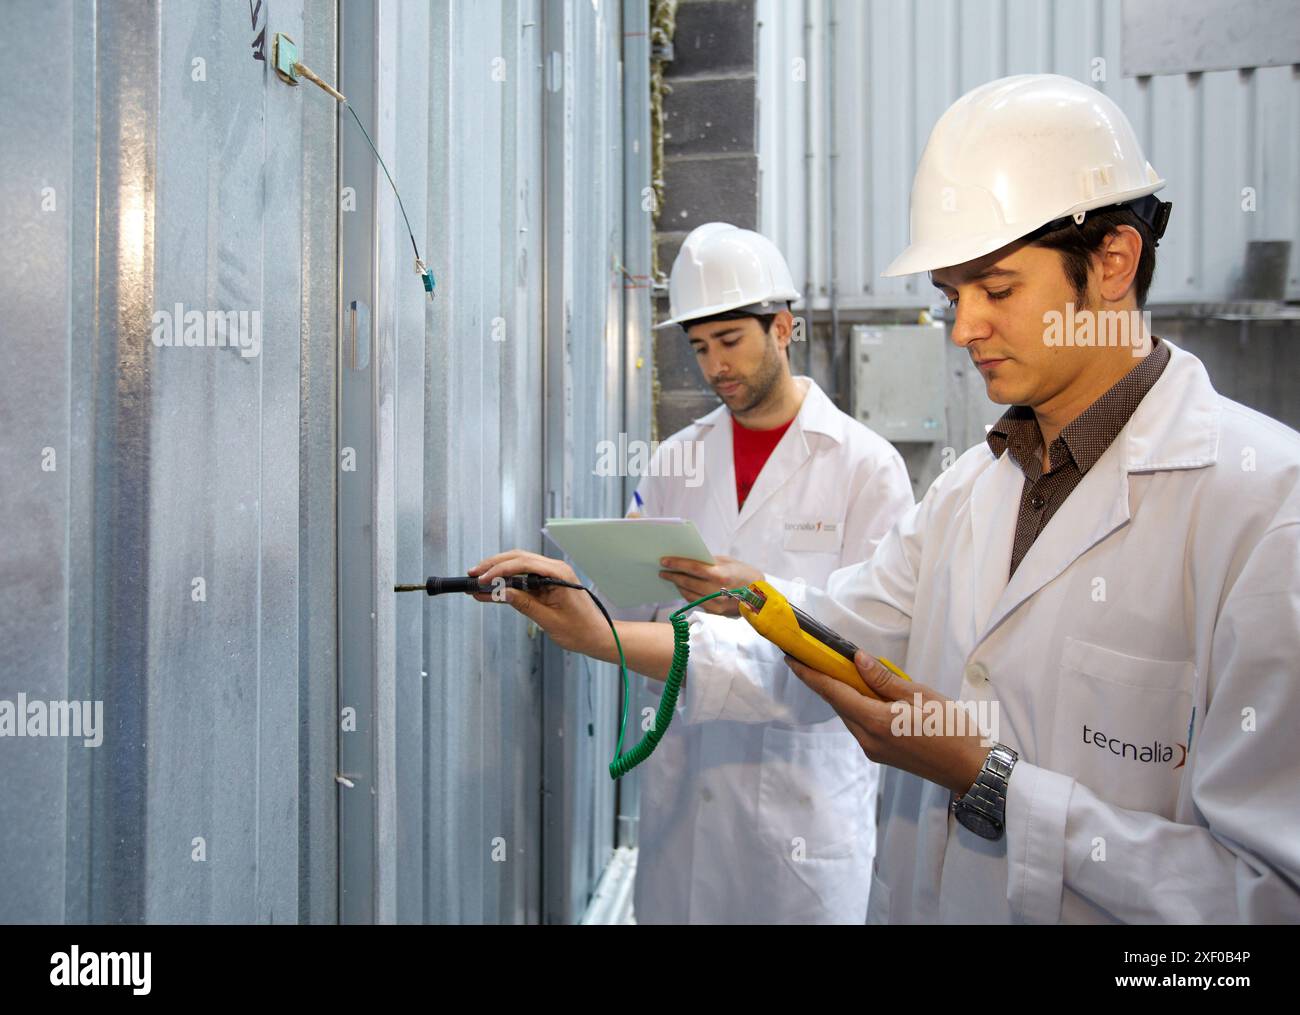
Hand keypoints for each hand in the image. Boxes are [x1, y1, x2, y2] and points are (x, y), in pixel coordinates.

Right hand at [468, 550, 610, 657]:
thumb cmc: (579, 630)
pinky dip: (507, 581)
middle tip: (473, 575)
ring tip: (478, 581)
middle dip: (494, 566)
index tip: (481, 580)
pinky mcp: (548, 582)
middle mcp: (555, 568)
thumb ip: (524, 604)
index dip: (499, 570)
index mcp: (559, 574)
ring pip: (519, 565)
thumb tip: (501, 592)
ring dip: (498, 571)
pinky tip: (492, 589)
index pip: (523, 564)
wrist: (597, 636)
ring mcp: (551, 574)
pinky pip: (524, 577)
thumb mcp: (548, 620)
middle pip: (518, 558)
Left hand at [657, 554, 765, 614]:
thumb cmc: (744, 573)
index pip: (693, 568)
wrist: (761, 595)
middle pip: (688, 582)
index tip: (664, 561)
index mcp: (721, 575)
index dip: (677, 564)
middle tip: (662, 570)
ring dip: (678, 585)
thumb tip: (688, 559)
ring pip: (689, 594)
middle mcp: (717, 591)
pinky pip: (695, 602)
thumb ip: (709, 561)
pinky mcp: (715, 612)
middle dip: (673, 575)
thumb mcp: (728, 562)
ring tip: (671, 578)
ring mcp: (716, 604)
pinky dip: (687, 594)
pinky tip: (682, 587)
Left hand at [785, 651, 989, 793]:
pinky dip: (858, 707)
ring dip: (843, 694)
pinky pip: (861, 725)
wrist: (970, 769)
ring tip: (842, 670)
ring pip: (849, 715)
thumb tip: (858, 660)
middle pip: (838, 704)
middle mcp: (867, 738)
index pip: (833, 693)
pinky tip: (866, 693)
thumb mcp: (921, 696)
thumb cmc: (952, 729)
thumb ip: (885, 680)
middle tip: (815, 656)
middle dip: (825, 680)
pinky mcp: (881, 755)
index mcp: (875, 721)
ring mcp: (873, 749)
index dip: (810, 675)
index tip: (791, 658)